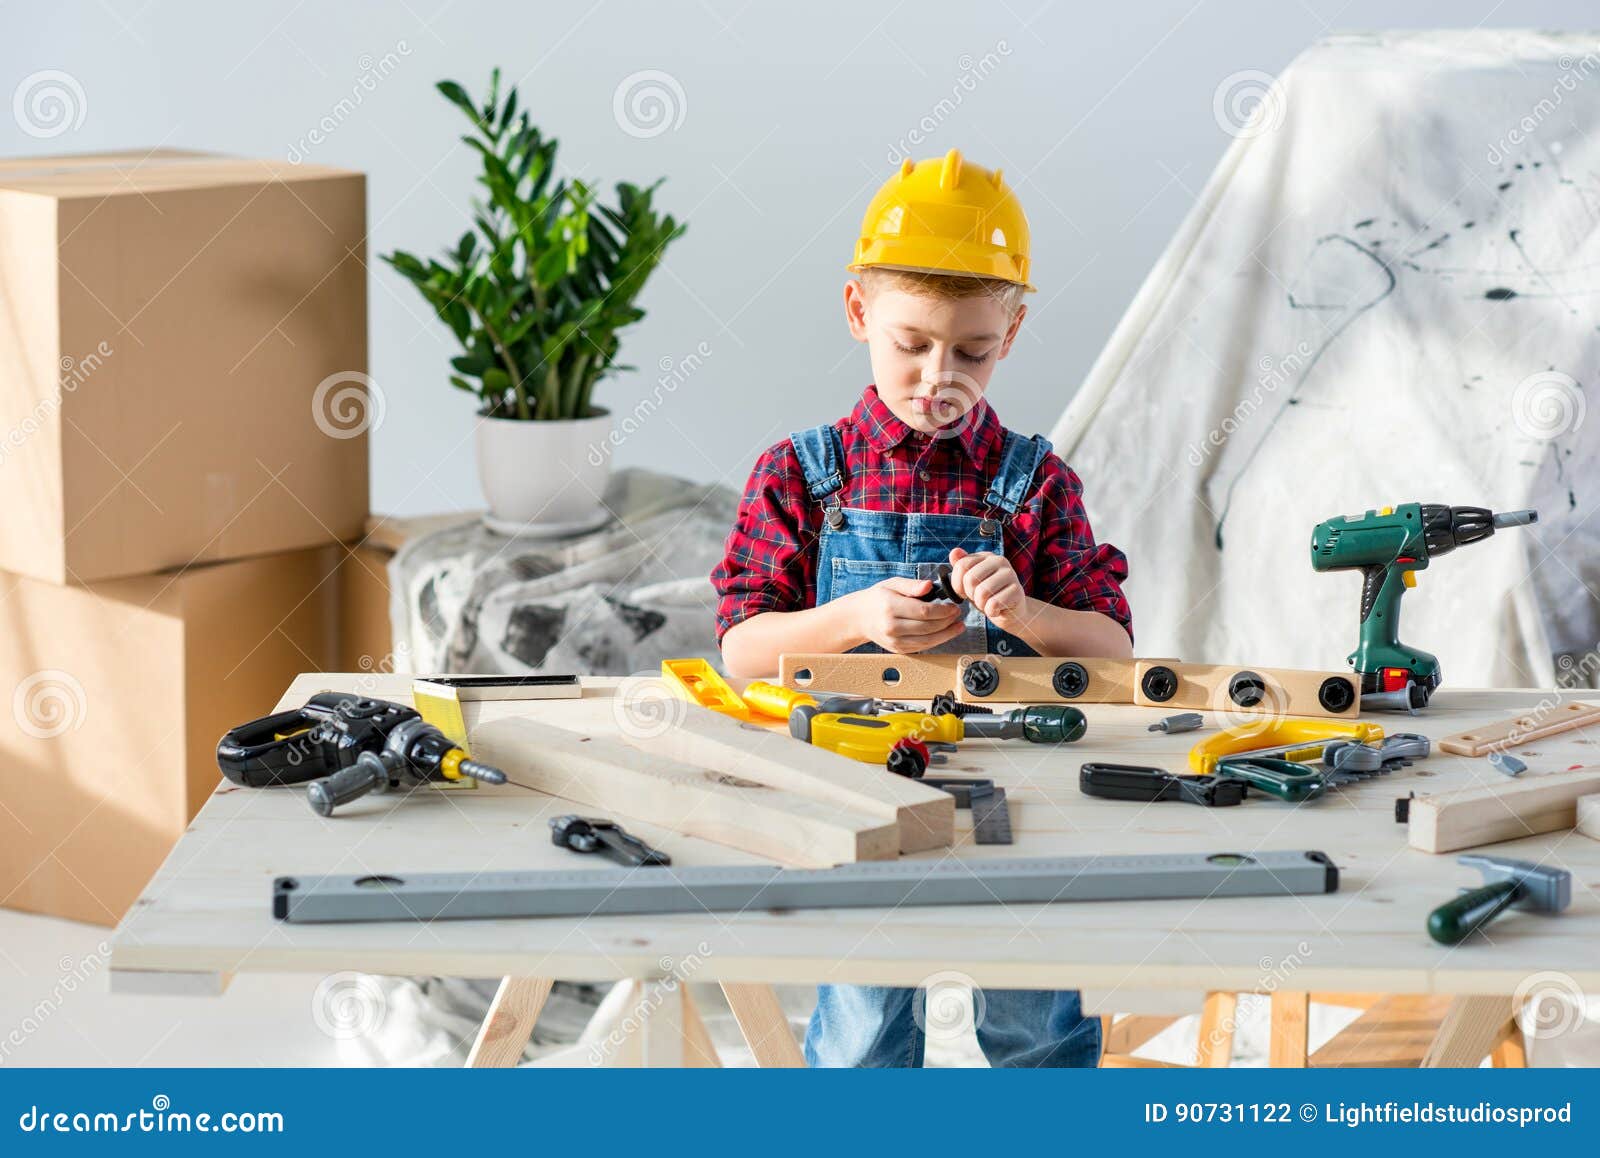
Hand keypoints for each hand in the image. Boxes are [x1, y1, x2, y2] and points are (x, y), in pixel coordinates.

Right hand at [843, 576, 967, 653]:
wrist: (860, 617)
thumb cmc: (879, 597)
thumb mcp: (893, 584)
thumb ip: (912, 585)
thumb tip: (929, 586)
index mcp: (890, 607)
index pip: (923, 611)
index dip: (943, 611)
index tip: (954, 606)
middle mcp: (891, 626)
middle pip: (927, 628)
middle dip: (947, 622)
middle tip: (958, 614)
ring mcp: (894, 641)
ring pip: (927, 641)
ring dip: (946, 634)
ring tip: (958, 626)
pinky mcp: (898, 649)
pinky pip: (922, 647)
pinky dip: (936, 641)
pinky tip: (945, 633)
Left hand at [948, 547, 1026, 626]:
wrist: (1010, 613)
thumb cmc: (987, 597)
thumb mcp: (969, 583)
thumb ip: (961, 567)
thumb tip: (954, 551)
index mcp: (986, 556)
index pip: (962, 565)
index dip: (957, 584)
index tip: (964, 591)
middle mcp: (1000, 561)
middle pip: (970, 579)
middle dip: (970, 595)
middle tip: (980, 598)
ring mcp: (1010, 574)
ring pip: (982, 592)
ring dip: (981, 604)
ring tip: (988, 604)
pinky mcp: (1017, 590)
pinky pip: (993, 604)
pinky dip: (991, 611)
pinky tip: (997, 609)